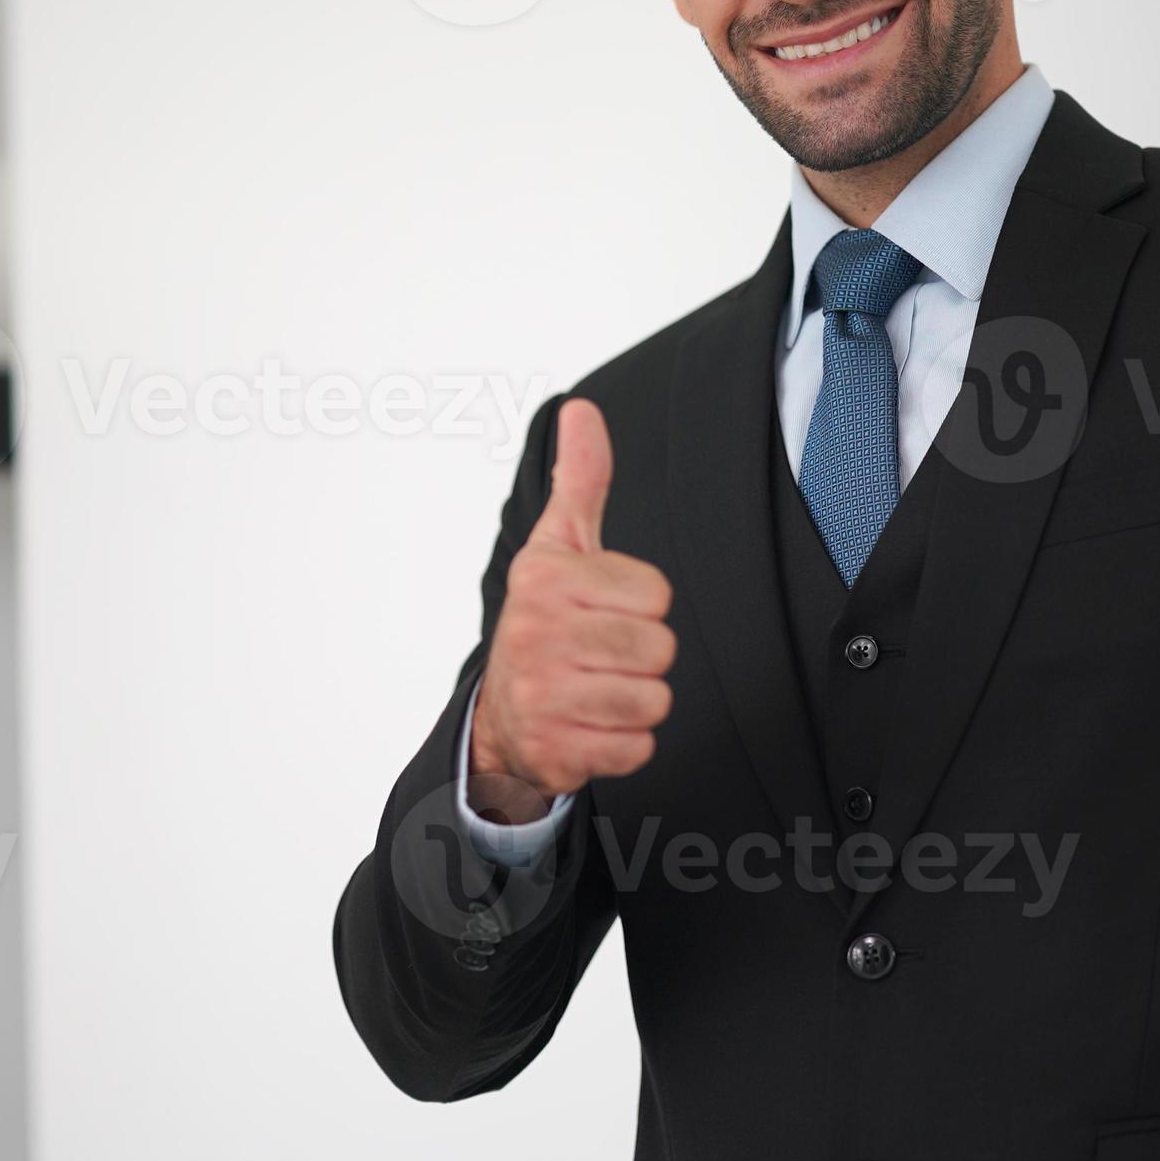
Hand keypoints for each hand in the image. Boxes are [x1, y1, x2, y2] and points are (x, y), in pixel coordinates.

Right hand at [467, 398, 675, 822]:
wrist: (500, 717)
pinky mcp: (553, 751)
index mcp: (544, 578)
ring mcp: (540, 695)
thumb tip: (581, 409)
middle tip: (600, 657)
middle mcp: (535, 633)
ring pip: (653, 701)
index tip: (603, 611)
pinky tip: (590, 726)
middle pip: (659, 649)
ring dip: (634, 702)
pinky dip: (623, 744)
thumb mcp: (559, 548)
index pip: (657, 595)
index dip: (641, 607)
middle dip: (641, 658)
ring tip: (596, 690)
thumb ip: (582, 481)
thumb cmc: (545, 623)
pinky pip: (637, 748)